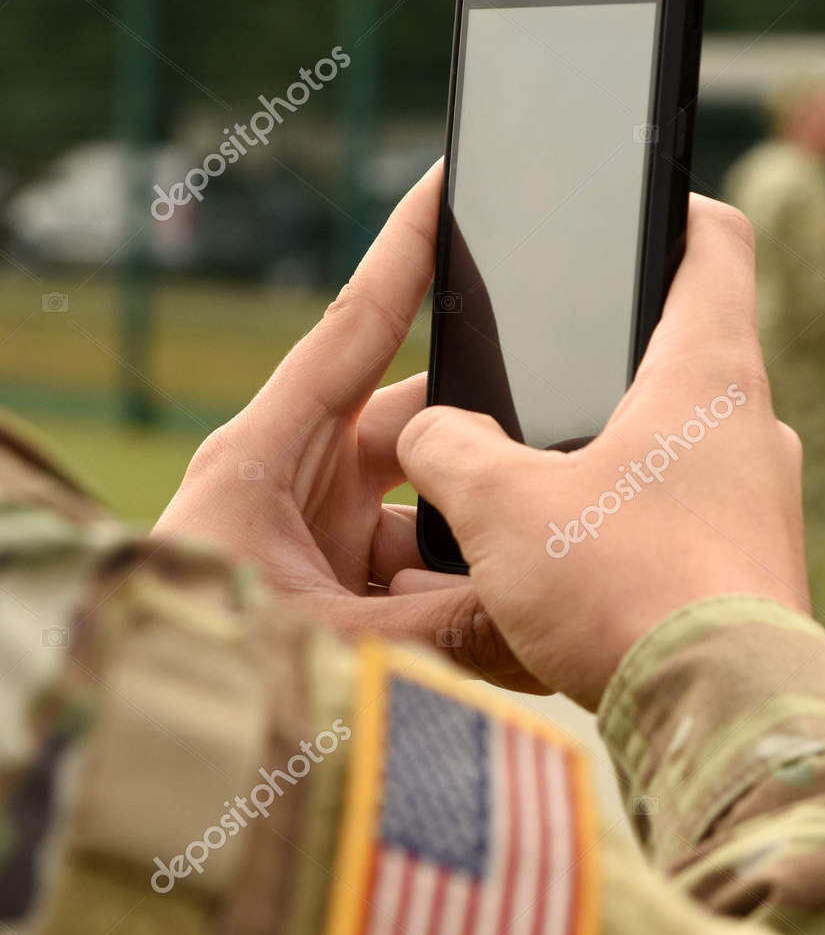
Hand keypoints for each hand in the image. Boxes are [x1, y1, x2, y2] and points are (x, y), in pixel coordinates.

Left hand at [155, 162, 540, 691]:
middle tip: (555, 457)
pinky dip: (448, 589)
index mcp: (261, 459)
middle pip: (411, 427)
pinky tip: (488, 631)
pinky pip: (410, 562)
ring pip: (421, 503)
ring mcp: (312, 532)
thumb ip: (448, 623)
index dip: (405, 254)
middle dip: (478, 444)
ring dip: (468, 539)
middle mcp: (290, 482)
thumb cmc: (214, 676)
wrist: (159, 751)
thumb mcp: (339, 643)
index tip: (451, 184)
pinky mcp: (330, 579)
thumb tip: (543, 607)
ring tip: (523, 575)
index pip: (351, 331)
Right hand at [396, 195, 809, 709]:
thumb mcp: (502, 507)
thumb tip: (423, 434)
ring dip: (606, 461)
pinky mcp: (753, 575)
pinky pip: (682, 525)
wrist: (717, 719)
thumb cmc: (625, 590)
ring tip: (527, 498)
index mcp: (708, 371)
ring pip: (674, 452)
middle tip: (525, 389)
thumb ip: (448, 450)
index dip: (670, 210)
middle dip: (599, 367)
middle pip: (678, 356)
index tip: (631, 213)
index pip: (716, 241)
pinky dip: (626, 530)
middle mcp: (753, 430)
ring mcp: (762, 507)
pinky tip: (564, 573)